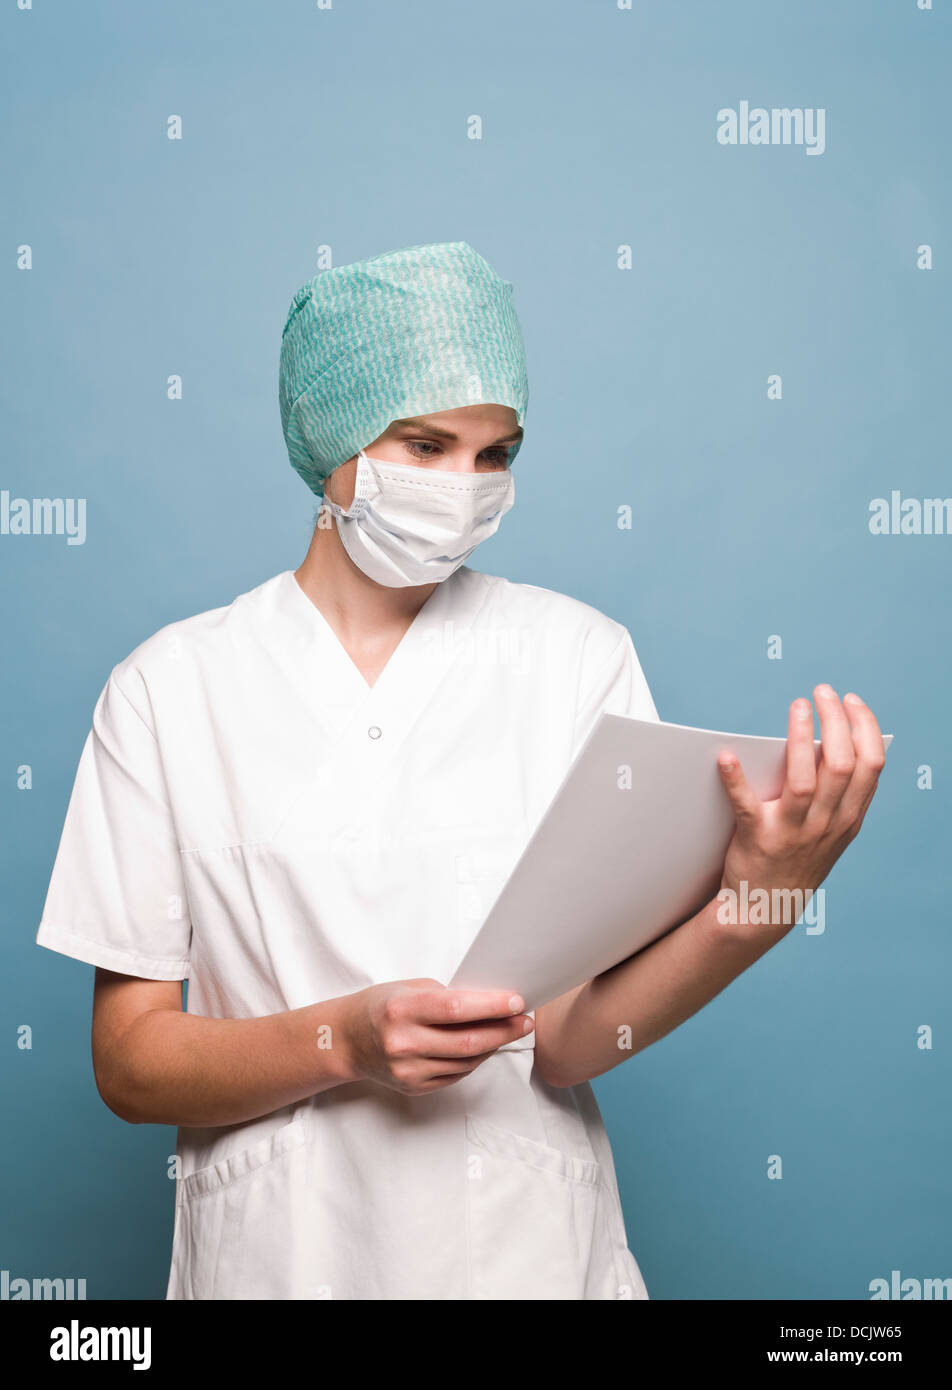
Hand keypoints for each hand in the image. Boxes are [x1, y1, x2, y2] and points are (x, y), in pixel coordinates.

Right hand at [339, 978, 534, 1095]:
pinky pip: (456, 1075)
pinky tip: (485, 1047)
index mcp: (402, 1010)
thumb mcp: (408, 989)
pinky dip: (475, 1060)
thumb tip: (491, 1002)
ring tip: (509, 1031)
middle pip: (467, 1041)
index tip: (517, 1001)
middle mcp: (404, 1043)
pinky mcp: (414, 1087)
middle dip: (503, 1030)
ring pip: (466, 1062)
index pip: (456, 1009)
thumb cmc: (381, 1006)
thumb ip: (446, 996)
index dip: (491, 1006)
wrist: (346, 1039)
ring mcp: (408, 1070)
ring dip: (493, 1046)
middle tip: (525, 1021)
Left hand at [716, 685, 886, 929]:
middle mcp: (826, 824)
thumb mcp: (833, 831)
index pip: (871, 765)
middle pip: (842, 764)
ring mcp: (793, 833)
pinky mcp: (757, 839)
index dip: (865, 727)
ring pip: (805, 779)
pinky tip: (726, 756)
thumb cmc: (797, 859)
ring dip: (801, 737)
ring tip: (799, 707)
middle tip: (822, 692)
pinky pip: (746, 804)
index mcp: (849, 818)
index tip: (851, 700)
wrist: (764, 909)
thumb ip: (841, 794)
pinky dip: (735, 779)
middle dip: (836, 720)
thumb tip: (839, 741)